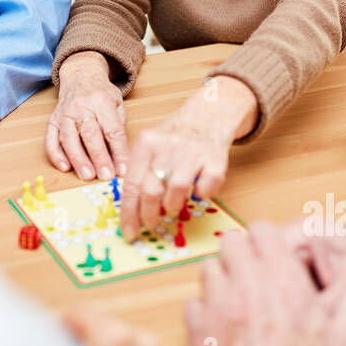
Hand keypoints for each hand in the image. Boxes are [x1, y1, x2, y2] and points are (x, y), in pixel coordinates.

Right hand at [46, 51, 129, 181]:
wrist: (80, 76)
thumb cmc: (101, 94)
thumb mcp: (118, 105)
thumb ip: (119, 129)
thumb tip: (121, 159)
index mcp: (102, 101)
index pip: (112, 130)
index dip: (119, 152)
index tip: (123, 170)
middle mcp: (81, 106)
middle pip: (90, 134)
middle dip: (98, 157)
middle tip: (105, 175)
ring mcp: (64, 113)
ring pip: (69, 138)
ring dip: (78, 159)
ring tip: (87, 175)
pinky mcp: (53, 120)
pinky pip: (51, 138)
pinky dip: (56, 154)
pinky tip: (65, 167)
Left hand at [118, 75, 256, 240]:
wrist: (208, 113)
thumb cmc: (175, 137)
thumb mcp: (151, 146)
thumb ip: (140, 172)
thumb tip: (130, 211)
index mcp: (146, 143)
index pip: (131, 184)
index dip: (129, 213)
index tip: (130, 232)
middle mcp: (167, 146)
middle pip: (151, 190)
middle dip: (148, 215)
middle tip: (150, 225)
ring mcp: (192, 151)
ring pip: (177, 190)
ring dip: (173, 206)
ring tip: (173, 205)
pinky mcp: (215, 158)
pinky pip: (207, 187)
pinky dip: (202, 195)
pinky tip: (198, 190)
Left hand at [185, 222, 345, 345]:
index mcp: (281, 282)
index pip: (262, 230)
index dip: (270, 239)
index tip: (276, 253)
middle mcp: (243, 287)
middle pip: (230, 242)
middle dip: (243, 252)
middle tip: (257, 273)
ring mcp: (215, 308)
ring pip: (208, 268)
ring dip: (223, 277)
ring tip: (242, 298)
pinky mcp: (195, 333)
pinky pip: (192, 302)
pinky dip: (205, 308)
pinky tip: (223, 324)